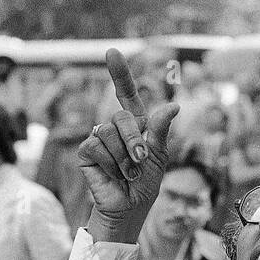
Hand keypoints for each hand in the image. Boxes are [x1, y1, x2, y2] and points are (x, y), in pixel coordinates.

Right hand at [78, 48, 178, 243]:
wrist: (130, 207)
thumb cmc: (145, 183)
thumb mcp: (160, 156)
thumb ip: (161, 130)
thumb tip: (173, 106)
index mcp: (135, 123)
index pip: (126, 92)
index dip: (119, 73)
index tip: (112, 52)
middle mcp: (115, 127)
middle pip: (121, 116)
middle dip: (134, 140)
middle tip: (141, 160)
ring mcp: (98, 138)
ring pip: (108, 132)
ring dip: (124, 157)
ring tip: (128, 173)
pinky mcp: (86, 152)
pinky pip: (96, 146)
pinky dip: (110, 164)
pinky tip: (113, 175)